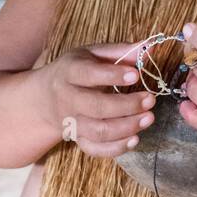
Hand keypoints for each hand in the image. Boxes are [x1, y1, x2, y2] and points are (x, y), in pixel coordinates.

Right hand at [40, 42, 157, 157]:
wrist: (46, 98)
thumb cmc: (76, 71)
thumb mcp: (91, 54)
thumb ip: (119, 51)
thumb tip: (148, 47)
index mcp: (70, 72)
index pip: (88, 74)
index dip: (112, 76)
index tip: (136, 75)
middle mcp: (68, 99)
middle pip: (96, 107)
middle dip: (127, 105)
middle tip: (150, 100)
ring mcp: (72, 122)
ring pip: (98, 131)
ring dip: (127, 127)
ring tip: (148, 117)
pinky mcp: (77, 139)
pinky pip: (95, 149)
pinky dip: (116, 148)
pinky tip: (135, 138)